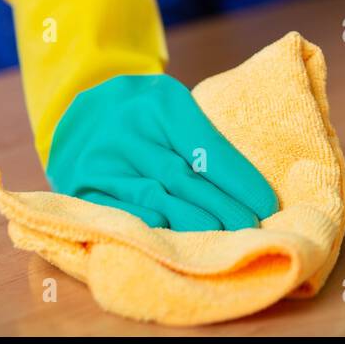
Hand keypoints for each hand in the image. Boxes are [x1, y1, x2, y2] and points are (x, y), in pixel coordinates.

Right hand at [46, 74, 278, 230]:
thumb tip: (242, 184)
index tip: (266, 204)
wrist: (78, 110)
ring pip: (157, 199)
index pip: (207, 149)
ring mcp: (102, 162)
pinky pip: (121, 212)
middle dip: (223, 208)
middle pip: (185, 178)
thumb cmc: (143, 111)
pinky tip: (174, 240)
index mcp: (159, 104)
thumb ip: (199, 134)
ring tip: (224, 240)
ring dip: (194, 225)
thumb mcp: (170, 103)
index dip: (239, 180)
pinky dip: (150, 227)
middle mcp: (128, 132)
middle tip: (252, 229)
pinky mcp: (82, 189)